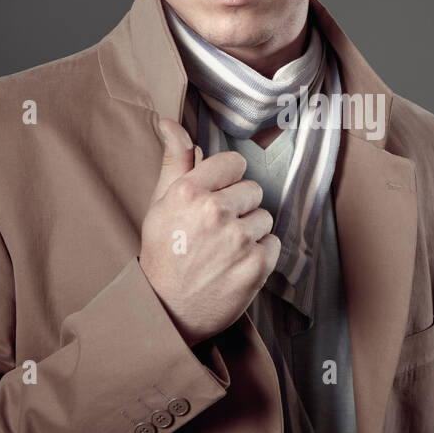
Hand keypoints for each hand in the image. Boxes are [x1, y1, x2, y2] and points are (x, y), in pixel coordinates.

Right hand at [138, 115, 279, 346]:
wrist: (166, 310)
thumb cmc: (162, 253)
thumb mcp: (160, 203)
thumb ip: (174, 160)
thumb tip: (170, 122)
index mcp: (190, 191)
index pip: (234, 163)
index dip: (226, 181)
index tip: (214, 199)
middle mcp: (215, 211)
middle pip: (252, 190)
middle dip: (238, 207)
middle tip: (215, 231)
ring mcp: (238, 239)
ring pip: (264, 217)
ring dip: (250, 233)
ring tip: (224, 251)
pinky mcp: (257, 265)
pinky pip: (273, 244)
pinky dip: (260, 255)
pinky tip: (235, 265)